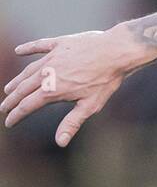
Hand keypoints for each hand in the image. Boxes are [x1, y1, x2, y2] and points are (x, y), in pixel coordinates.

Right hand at [2, 28, 146, 146]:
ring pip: (28, 70)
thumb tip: (60, 143)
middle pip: (23, 89)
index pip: (27, 106)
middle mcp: (47, 73)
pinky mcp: (59, 44)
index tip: (8, 123)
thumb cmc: (105, 81)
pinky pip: (38, 46)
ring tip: (9, 88)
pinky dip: (27, 48)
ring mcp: (52, 57)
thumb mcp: (90, 106)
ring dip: (17, 80)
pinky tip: (18, 50)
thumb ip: (72, 123)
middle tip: (3, 108)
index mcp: (53, 90)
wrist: (115, 52)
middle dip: (11, 100)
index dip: (16, 115)